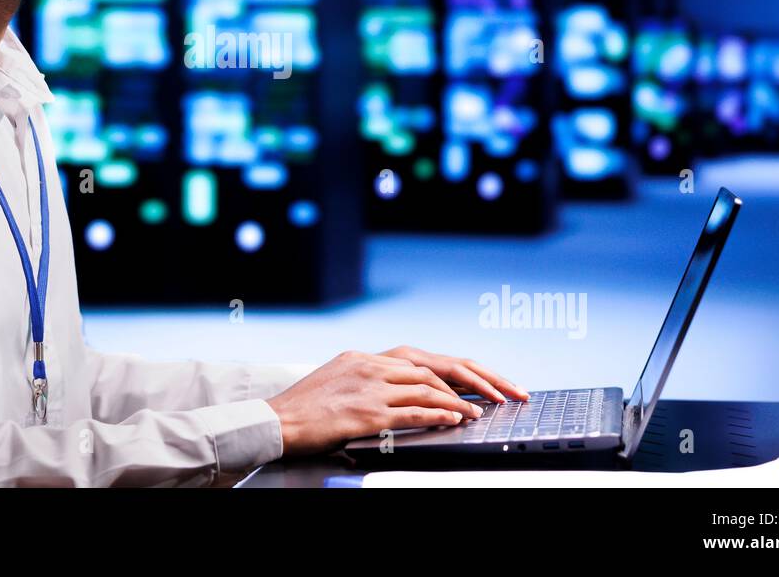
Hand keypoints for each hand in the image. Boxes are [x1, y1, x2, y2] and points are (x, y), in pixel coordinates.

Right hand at [265, 349, 523, 458]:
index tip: (482, 381)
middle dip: (474, 379)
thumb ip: (367, 380)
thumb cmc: (303, 408)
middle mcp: (370, 366)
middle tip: (504, 391)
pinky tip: (458, 419)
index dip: (456, 371)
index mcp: (364, 358)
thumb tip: (399, 390)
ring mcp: (369, 388)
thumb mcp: (336, 381)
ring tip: (484, 411)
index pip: (422, 361)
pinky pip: (413, 412)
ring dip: (462, 400)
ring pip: (428, 388)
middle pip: (434, 368)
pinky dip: (440, 414)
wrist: (275, 421)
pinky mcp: (367, 413)